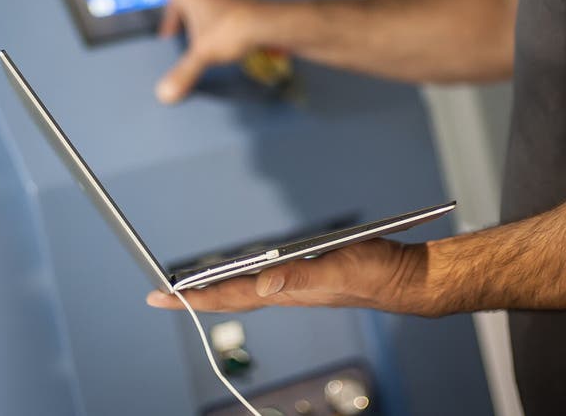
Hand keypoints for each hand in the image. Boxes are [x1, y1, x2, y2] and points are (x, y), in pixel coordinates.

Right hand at [135, 0, 263, 102]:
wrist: (269, 22)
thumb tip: (164, 95)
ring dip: (193, 15)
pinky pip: (219, 6)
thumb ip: (183, 72)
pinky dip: (210, 18)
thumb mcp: (203, 53)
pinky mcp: (241, 3)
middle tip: (168, 35)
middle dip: (172, 14)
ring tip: (192, 37)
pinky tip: (217, 35)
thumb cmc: (232, 30)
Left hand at [146, 239, 435, 315]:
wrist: (403, 277)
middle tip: (162, 295)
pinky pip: (263, 282)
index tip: (161, 296)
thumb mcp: (339, 268)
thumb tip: (262, 283)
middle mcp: (285, 290)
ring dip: (214, 290)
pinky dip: (241, 280)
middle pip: (230, 296)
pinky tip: (240, 276)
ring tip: (190, 288)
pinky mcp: (306, 276)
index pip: (230, 296)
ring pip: (244, 290)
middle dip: (194, 297)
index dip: (194, 298)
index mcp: (286, 291)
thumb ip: (302, 276)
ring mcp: (295, 286)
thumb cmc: (376, 273)